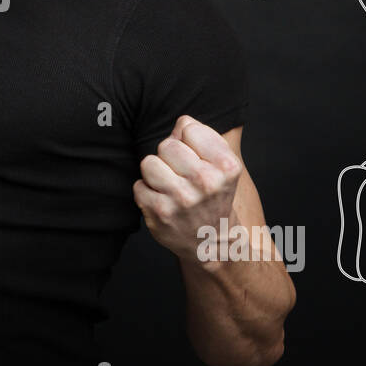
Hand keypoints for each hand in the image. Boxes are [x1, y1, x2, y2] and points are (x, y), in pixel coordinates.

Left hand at [133, 115, 242, 258]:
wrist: (212, 242)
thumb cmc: (214, 196)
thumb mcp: (222, 165)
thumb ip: (202, 137)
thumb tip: (180, 123)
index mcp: (226, 166)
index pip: (188, 127)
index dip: (187, 141)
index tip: (195, 158)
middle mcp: (206, 182)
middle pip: (166, 145)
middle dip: (169, 157)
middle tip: (181, 175)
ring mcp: (182, 199)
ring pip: (148, 162)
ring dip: (155, 173)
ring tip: (169, 186)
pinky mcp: (160, 212)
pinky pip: (138, 185)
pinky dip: (147, 192)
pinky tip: (163, 201)